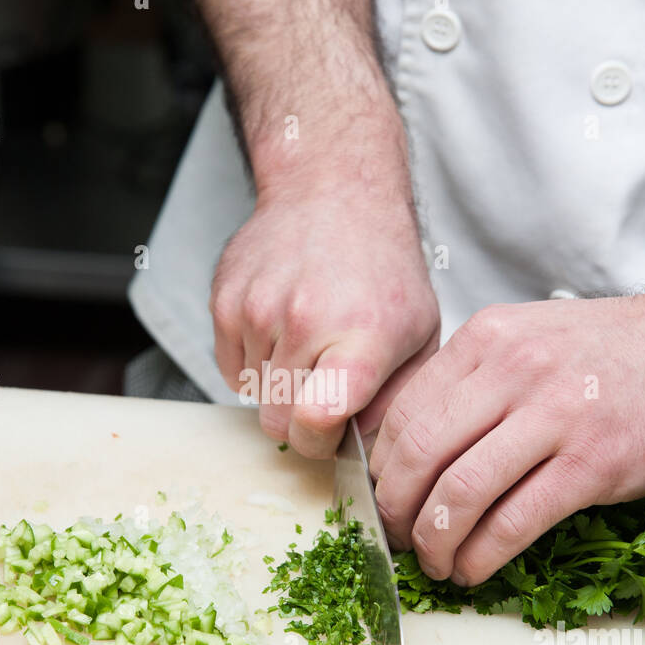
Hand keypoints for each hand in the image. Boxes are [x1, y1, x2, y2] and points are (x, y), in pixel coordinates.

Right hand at [210, 176, 439, 457]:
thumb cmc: (382, 269)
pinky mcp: (225, 301)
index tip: (332, 432)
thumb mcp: (419, 334)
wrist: (335, 193)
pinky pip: (232, 370)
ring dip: (280, 386)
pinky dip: (255, 364)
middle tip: (324, 393)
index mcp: (361, 336)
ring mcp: (258, 309)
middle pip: (278, 423)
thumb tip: (367, 451)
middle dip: (300, 423)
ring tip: (309, 344)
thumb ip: (397, 400)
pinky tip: (283, 330)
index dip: (319, 442)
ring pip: (254, 396)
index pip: (317, 418)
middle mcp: (305, 321)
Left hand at [369, 291, 644, 584]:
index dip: (383, 468)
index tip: (384, 499)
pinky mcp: (594, 463)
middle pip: (418, 454)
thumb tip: (421, 446)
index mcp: (488, 339)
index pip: (404, 412)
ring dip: (433, 541)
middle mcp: (512, 370)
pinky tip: (474, 570)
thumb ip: (480, 379)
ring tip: (433, 562)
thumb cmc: (624, 351)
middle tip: (397, 539)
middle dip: (396, 510)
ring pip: (460, 491)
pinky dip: (482, 555)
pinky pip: (515, 521)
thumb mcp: (535, 337)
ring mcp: (555, 415)